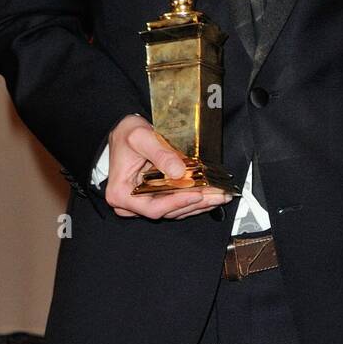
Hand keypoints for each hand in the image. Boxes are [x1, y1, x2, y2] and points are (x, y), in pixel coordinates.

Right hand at [104, 114, 232, 219]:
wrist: (124, 132)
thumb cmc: (126, 135)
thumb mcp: (140, 137)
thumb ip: (160, 153)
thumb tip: (178, 171)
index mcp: (122, 193)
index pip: (153, 208)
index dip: (177, 203)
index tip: (197, 194)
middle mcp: (132, 203)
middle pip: (168, 211)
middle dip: (196, 203)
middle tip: (218, 195)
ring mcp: (144, 202)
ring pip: (175, 210)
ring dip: (200, 203)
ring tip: (220, 195)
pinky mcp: (155, 198)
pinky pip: (176, 203)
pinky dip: (195, 199)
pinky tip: (211, 194)